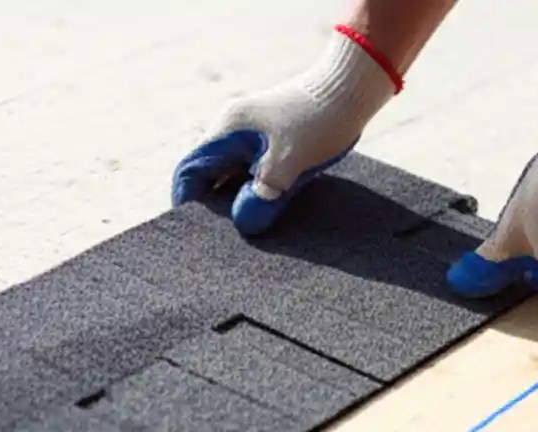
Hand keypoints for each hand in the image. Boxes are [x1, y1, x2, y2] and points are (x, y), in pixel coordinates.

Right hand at [170, 27, 398, 234]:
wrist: (350, 89)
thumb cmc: (319, 120)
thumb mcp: (291, 162)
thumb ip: (264, 193)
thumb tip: (243, 224)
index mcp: (228, 131)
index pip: (190, 170)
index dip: (187, 201)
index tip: (195, 230)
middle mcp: (233, 131)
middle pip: (209, 175)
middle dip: (213, 205)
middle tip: (224, 237)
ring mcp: (253, 135)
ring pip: (233, 174)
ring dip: (237, 199)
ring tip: (247, 227)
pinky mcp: (272, 140)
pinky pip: (254, 170)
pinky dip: (256, 190)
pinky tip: (269, 208)